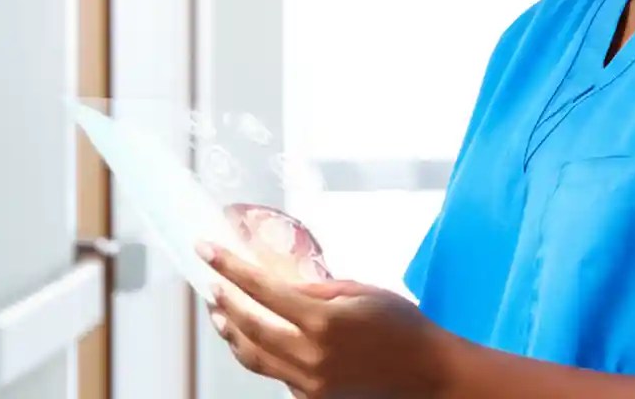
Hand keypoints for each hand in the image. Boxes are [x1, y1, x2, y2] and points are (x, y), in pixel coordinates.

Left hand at [198, 242, 455, 398]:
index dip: (230, 268)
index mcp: (323, 322)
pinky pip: (276, 373)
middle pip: (248, 327)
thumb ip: (317, 290)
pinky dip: (261, 353)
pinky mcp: (312, 397)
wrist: (426, 372)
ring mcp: (309, 382)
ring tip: (221, 314)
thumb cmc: (401, 325)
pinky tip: (255, 339)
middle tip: (210, 282)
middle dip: (223, 301)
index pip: (262, 290)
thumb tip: (281, 286)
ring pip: (253, 357)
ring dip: (233, 333)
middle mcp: (310, 356)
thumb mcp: (361, 292)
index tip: (207, 251)